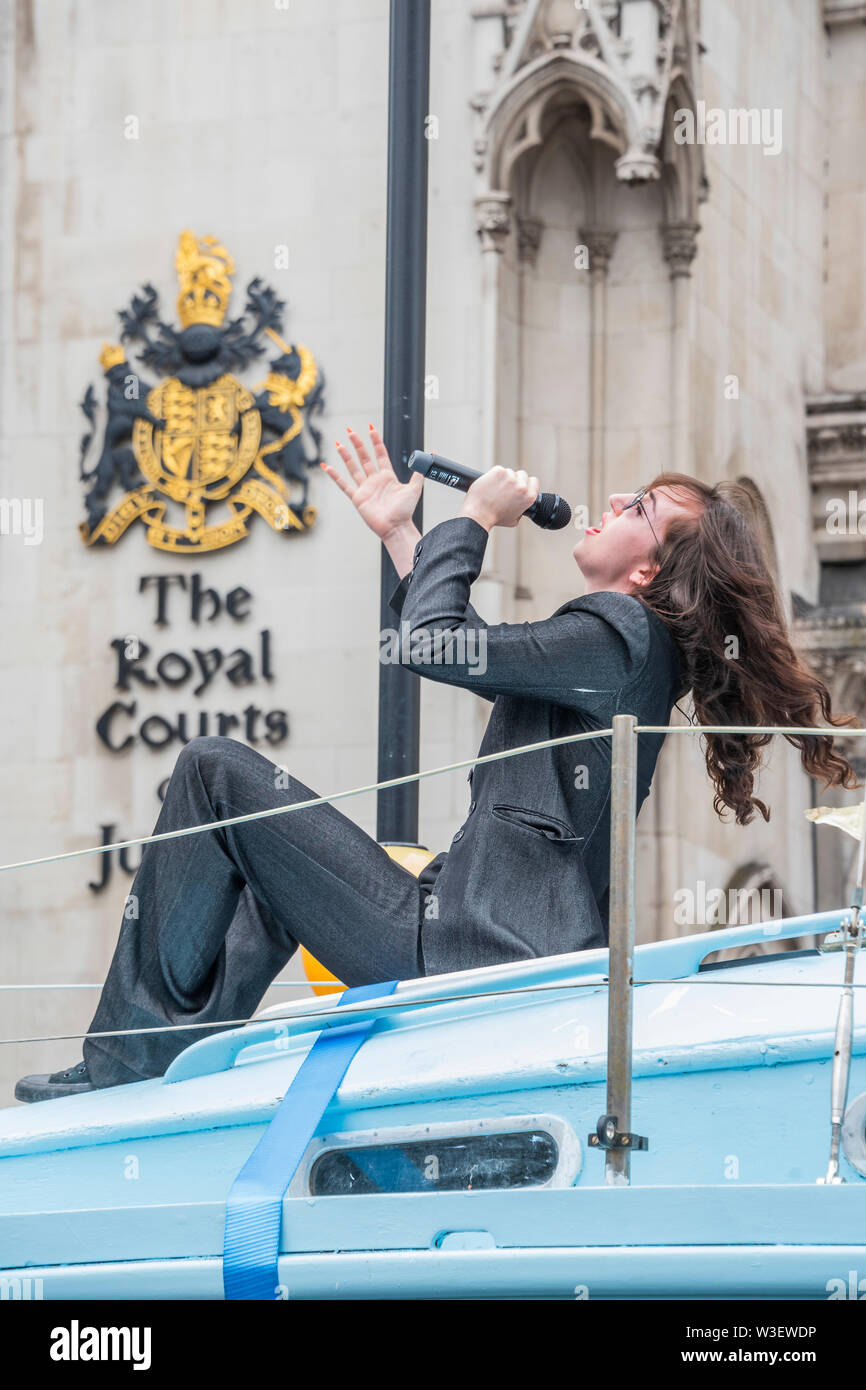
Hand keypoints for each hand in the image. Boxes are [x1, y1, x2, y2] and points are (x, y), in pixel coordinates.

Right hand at [321, 425, 423, 540]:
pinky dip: (335, 476)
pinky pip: (344, 485)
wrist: (397, 527)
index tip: (371, 428)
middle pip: (364, 458)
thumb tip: (431, 454)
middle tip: (350, 430)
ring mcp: (365, 489)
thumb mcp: (415, 488)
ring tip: (338, 444)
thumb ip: (420, 472)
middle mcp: (375, 480)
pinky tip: (327, 467)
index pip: (380, 454)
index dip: (375, 441)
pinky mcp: (357, 498)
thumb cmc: (405, 511)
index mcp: (388, 476)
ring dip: (346, 456)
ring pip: (353, 468)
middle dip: (358, 444)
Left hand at [460, 466, 539, 530]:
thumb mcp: (514, 519)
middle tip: (504, 488)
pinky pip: (498, 469)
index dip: (526, 483)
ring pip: (508, 471)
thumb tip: (519, 503)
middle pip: (522, 474)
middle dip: (514, 479)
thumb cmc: (494, 518)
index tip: (519, 485)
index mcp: (529, 497)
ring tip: (494, 489)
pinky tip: (489, 485)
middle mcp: (522, 486)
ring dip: (502, 478)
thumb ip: (520, 508)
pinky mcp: (498, 471)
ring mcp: (510, 477)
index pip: (534, 481)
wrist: (479, 514)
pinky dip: (493, 475)